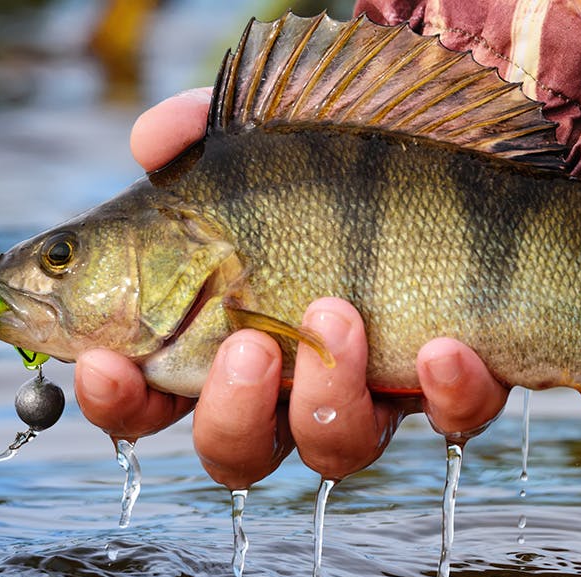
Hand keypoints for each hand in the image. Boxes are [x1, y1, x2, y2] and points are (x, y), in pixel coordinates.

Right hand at [74, 89, 510, 488]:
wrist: (474, 131)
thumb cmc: (353, 136)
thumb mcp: (272, 122)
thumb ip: (200, 131)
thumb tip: (150, 141)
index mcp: (226, 326)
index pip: (150, 394)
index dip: (118, 397)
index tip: (106, 363)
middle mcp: (295, 371)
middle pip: (237, 450)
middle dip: (230, 413)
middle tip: (245, 346)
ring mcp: (378, 381)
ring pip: (336, 448)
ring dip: (327, 395)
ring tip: (338, 313)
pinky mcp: (459, 376)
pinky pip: (453, 417)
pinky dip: (448, 391)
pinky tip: (446, 345)